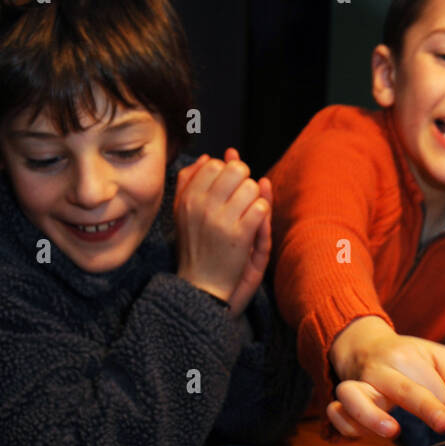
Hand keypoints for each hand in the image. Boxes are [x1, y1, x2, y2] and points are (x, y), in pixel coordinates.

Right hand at [174, 150, 270, 312]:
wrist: (200, 287)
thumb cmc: (194, 249)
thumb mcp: (182, 214)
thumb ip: (189, 182)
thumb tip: (206, 157)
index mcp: (188, 198)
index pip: (213, 165)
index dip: (226, 173)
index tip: (227, 190)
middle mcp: (202, 206)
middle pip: (236, 171)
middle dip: (244, 182)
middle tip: (242, 199)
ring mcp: (222, 220)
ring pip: (252, 187)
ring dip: (255, 199)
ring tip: (247, 214)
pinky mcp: (240, 236)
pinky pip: (261, 208)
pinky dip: (262, 213)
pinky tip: (254, 225)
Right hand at [328, 315, 444, 438]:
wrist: (362, 344)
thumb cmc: (406, 356)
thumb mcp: (436, 357)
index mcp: (406, 358)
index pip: (430, 383)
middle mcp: (379, 370)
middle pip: (400, 387)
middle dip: (424, 405)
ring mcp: (356, 385)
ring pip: (353, 396)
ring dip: (370, 415)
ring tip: (393, 431)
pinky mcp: (341, 401)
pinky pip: (335, 412)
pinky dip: (344, 424)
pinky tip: (361, 434)